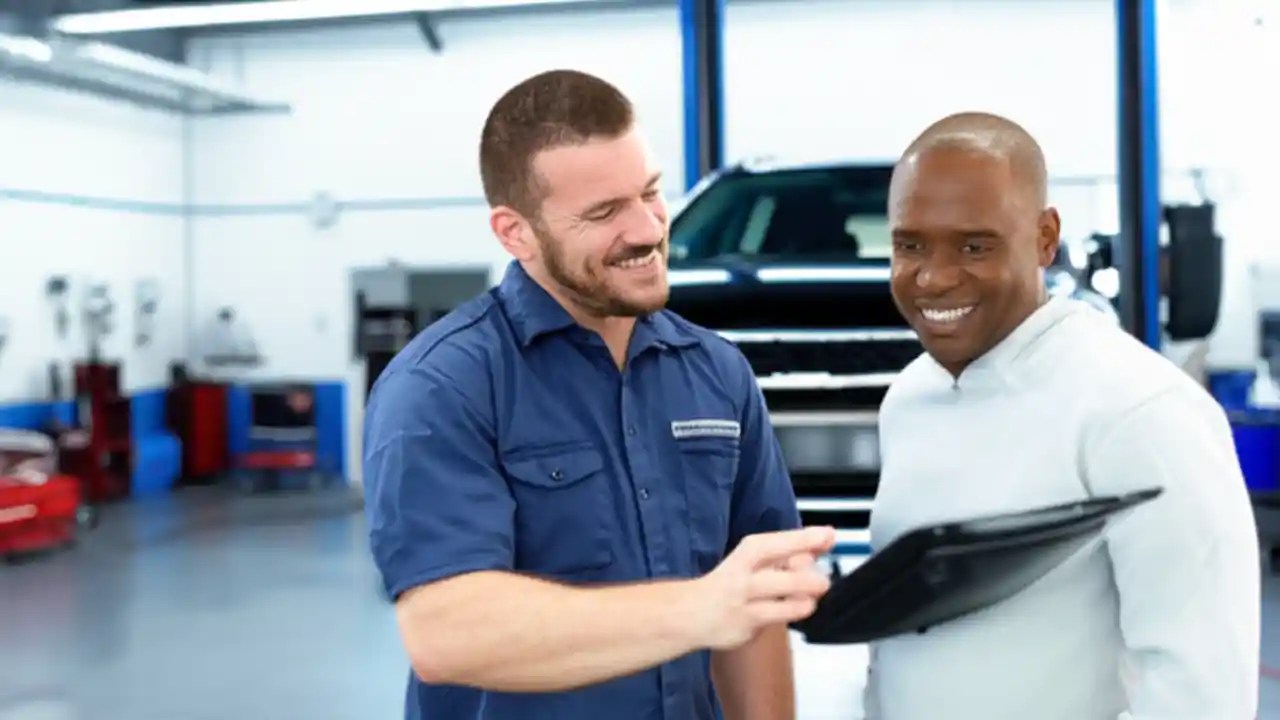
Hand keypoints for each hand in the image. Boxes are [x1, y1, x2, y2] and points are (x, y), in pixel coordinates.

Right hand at [691, 526, 837, 650]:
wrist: (691, 613)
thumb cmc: (731, 583)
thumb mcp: (755, 561)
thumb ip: (788, 554)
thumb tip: (824, 544)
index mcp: (748, 552)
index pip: (777, 542)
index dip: (804, 539)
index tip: (828, 535)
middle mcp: (744, 575)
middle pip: (774, 570)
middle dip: (802, 573)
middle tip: (823, 579)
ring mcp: (743, 601)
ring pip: (776, 598)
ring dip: (802, 596)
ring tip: (815, 594)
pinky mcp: (745, 624)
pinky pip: (774, 617)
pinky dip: (792, 611)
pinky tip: (802, 606)